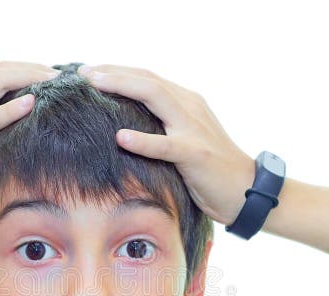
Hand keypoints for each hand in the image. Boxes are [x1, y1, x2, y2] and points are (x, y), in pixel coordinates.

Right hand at [0, 61, 60, 216]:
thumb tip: (30, 135)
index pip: (2, 73)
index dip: (31, 70)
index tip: (59, 79)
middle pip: (2, 71)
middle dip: (36, 69)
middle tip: (66, 77)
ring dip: (28, 78)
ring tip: (56, 83)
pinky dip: (9, 110)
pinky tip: (31, 105)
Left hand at [77, 64, 254, 225]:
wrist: (246, 191)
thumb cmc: (210, 171)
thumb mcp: (183, 141)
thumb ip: (160, 129)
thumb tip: (123, 129)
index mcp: (185, 103)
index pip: (147, 78)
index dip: (117, 72)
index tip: (88, 72)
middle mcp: (189, 107)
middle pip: (147, 79)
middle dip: (112, 73)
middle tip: (82, 73)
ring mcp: (193, 129)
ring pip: (155, 97)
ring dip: (122, 87)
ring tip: (93, 86)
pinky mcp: (195, 154)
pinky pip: (165, 145)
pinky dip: (142, 140)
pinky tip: (120, 137)